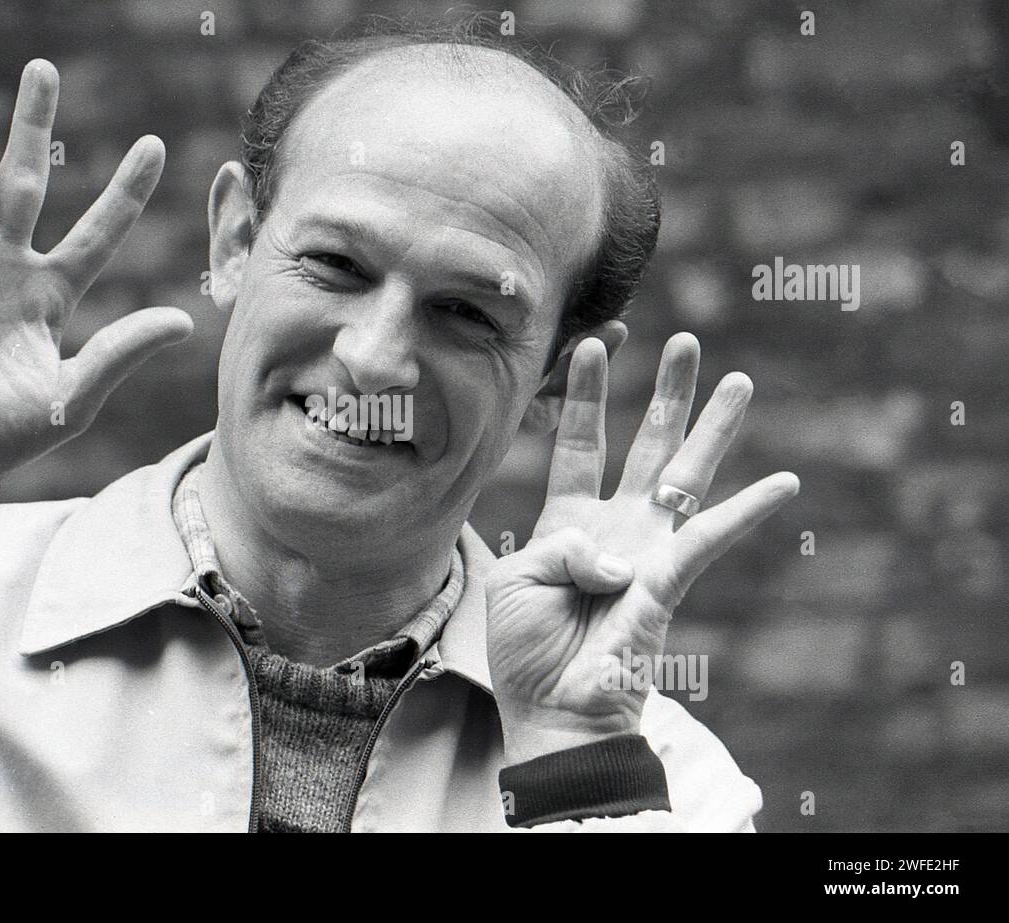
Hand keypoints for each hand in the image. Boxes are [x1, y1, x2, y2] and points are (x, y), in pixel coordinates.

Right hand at [0, 59, 192, 479]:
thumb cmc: (9, 433)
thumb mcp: (74, 396)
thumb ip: (122, 353)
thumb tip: (183, 321)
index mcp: (53, 294)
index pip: (98, 231)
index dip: (125, 192)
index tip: (153, 145)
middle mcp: (9, 269)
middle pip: (27, 184)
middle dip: (34, 129)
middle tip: (44, 70)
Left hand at [486, 333, 798, 764]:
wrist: (553, 711)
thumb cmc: (525, 651)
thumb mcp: (515, 581)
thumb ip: (559, 548)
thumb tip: (615, 555)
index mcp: (568, 522)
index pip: (581, 444)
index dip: (588, 396)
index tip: (591, 344)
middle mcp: (617, 527)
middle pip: (648, 446)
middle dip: (669, 394)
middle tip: (688, 341)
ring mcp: (649, 550)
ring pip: (688, 477)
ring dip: (714, 429)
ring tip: (738, 379)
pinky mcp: (671, 580)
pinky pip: (710, 538)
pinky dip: (748, 511)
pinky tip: (784, 482)